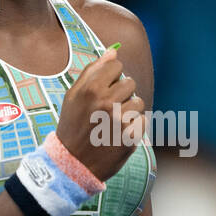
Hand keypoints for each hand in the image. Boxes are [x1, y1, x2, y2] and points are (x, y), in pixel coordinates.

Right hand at [56, 46, 144, 181]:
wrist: (72, 163)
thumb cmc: (73, 126)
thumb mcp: (73, 96)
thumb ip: (92, 71)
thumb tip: (113, 52)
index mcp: (91, 89)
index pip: (117, 66)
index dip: (111, 77)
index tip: (104, 89)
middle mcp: (106, 102)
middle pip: (130, 82)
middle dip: (121, 93)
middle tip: (108, 109)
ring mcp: (120, 120)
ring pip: (138, 102)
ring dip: (129, 110)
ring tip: (113, 122)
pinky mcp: (130, 137)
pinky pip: (143, 121)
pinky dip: (134, 127)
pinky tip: (119, 133)